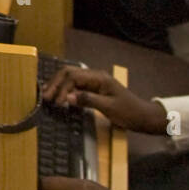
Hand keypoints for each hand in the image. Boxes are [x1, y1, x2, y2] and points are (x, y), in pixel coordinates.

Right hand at [41, 66, 167, 133]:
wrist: (143, 116)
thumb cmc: (128, 112)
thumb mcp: (109, 107)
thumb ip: (88, 100)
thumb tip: (67, 98)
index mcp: (99, 78)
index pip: (73, 77)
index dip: (62, 88)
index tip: (57, 102)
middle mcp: (95, 76)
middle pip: (69, 73)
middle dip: (56, 83)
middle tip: (45, 96)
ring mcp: (94, 82)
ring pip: (70, 78)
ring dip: (58, 86)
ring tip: (47, 95)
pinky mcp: (93, 89)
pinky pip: (75, 86)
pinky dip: (65, 91)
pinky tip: (59, 97)